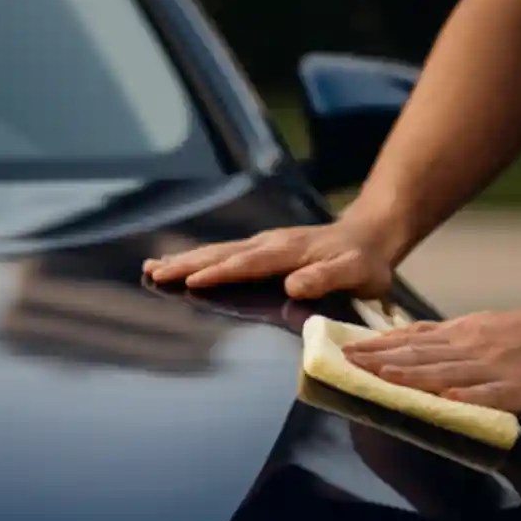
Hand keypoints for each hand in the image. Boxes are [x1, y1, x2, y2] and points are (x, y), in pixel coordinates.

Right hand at [142, 220, 399, 299]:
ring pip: (217, 252)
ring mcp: (262, 244)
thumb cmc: (364, 261)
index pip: (247, 263)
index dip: (219, 272)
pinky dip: (196, 258)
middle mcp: (268, 244)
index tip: (190, 280)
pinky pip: (223, 254)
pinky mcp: (259, 249)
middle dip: (186, 263)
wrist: (370, 234)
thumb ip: (326, 277)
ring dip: (184, 259)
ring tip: (151, 268)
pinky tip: (176, 264)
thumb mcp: (356, 272)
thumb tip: (294, 286)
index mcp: (287, 251)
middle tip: (153, 273)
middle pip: (221, 254)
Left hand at [342, 295, 520, 413]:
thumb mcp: (476, 327)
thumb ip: (440, 338)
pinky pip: (490, 395)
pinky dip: (467, 396)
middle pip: (420, 355)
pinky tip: (446, 398)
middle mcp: (469, 350)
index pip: (411, 342)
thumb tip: (399, 342)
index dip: (377, 347)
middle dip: (381, 360)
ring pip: (447, 372)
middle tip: (348, 363)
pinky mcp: (518, 389)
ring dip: (413, 375)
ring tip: (382, 376)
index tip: (346, 351)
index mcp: (459, 335)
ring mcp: (493, 369)